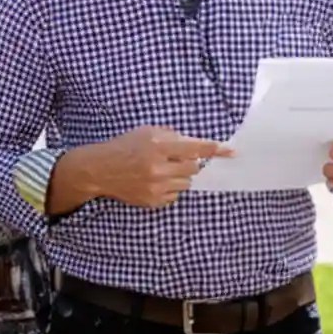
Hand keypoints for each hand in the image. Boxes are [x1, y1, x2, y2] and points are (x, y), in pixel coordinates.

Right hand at [48, 126, 232, 212]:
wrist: (101, 169)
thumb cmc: (125, 146)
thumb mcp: (147, 132)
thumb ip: (172, 136)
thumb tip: (196, 144)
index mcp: (158, 146)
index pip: (195, 148)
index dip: (214, 149)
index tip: (232, 151)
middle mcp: (158, 167)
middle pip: (194, 168)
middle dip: (188, 162)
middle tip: (172, 159)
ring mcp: (156, 187)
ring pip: (187, 184)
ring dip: (180, 176)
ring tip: (161, 170)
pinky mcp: (153, 201)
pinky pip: (175, 196)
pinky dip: (170, 189)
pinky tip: (154, 182)